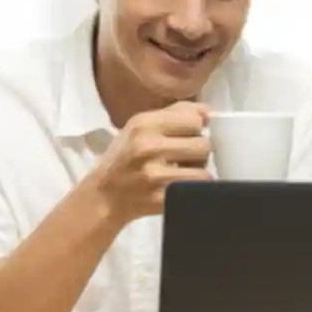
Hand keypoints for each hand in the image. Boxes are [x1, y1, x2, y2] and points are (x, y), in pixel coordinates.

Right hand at [86, 101, 211, 225]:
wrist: (103, 196)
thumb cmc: (124, 157)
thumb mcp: (139, 126)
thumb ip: (174, 113)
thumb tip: (207, 113)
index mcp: (144, 124)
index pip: (195, 120)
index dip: (196, 128)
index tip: (187, 135)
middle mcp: (149, 147)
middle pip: (203, 145)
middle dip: (199, 152)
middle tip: (186, 158)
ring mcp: (155, 175)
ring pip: (204, 170)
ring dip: (198, 172)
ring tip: (183, 173)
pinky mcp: (161, 199)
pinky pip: (196, 191)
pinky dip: (195, 189)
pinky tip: (181, 186)